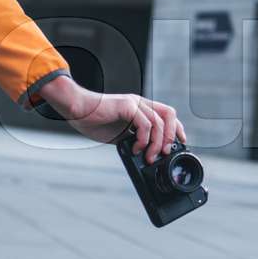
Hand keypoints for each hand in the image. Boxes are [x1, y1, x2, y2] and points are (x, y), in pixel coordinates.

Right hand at [37, 76, 185, 162]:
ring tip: (149, 156)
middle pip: (169, 114)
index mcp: (140, 108)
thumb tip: (146, 154)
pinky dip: (144, 139)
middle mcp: (140, 103)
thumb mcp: (119, 134)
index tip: (180, 144)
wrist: (77, 110)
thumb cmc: (93, 121)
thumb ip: (133, 139)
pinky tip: (136, 148)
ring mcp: (134, 103)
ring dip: (157, 143)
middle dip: (171, 136)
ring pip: (159, 122)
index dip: (177, 128)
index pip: (167, 114)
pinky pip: (145, 123)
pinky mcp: (127, 106)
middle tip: (164, 153)